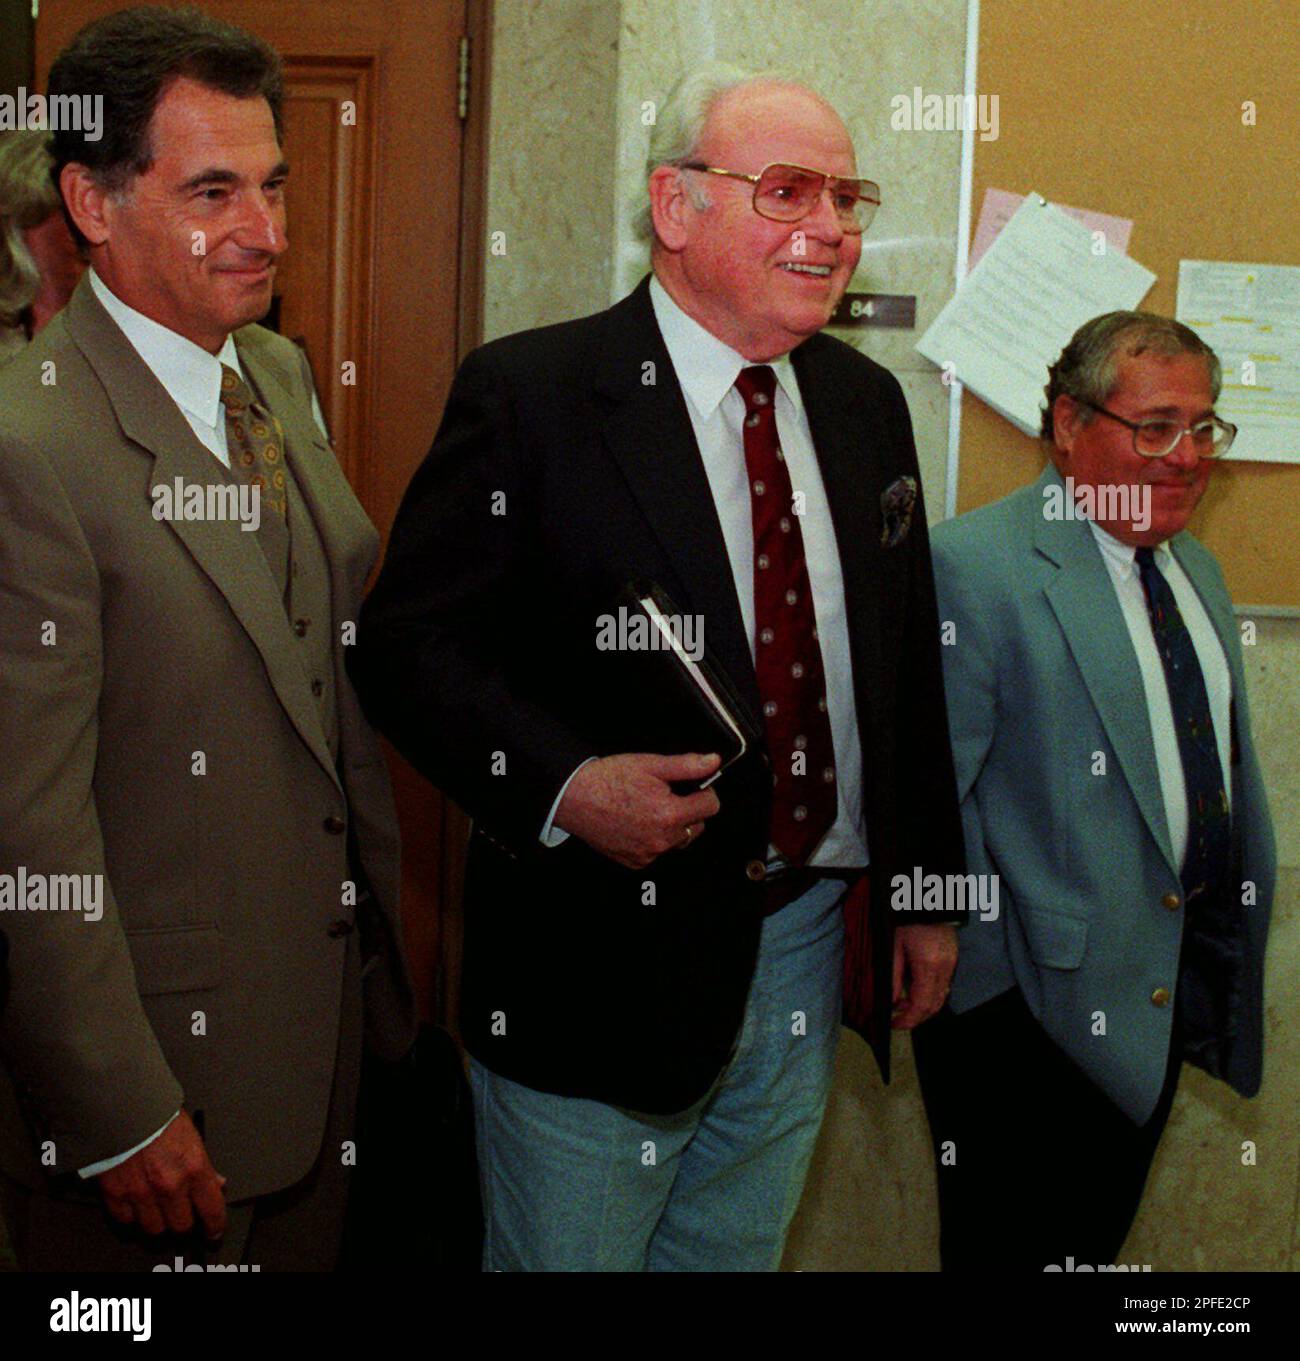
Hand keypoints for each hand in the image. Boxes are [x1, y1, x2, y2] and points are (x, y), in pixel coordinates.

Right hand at [97, 1110, 226, 1240]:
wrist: (123, 1106)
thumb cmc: (158, 1115)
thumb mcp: (193, 1136)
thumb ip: (204, 1165)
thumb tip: (217, 1183)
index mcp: (194, 1168)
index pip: (212, 1210)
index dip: (215, 1225)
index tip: (214, 1231)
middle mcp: (170, 1186)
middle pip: (182, 1225)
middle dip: (185, 1223)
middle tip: (184, 1216)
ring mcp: (142, 1193)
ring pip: (154, 1228)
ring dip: (159, 1222)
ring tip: (160, 1212)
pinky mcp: (116, 1195)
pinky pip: (126, 1220)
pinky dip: (132, 1216)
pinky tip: (136, 1205)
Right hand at [554, 752, 721, 868]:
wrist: (574, 797)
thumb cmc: (607, 780)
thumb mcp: (650, 764)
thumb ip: (687, 765)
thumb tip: (712, 762)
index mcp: (668, 814)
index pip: (711, 806)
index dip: (704, 791)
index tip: (695, 787)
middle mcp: (661, 839)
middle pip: (697, 826)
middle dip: (689, 810)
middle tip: (667, 795)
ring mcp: (648, 853)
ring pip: (678, 840)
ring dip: (673, 826)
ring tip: (650, 808)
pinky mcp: (636, 862)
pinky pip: (657, 851)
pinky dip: (654, 838)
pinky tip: (639, 822)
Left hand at [891, 924, 957, 1029]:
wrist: (925, 897)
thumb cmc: (905, 918)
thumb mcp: (892, 946)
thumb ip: (892, 976)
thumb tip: (890, 1002)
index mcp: (929, 965)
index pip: (922, 1004)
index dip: (907, 1019)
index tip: (893, 1023)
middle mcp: (945, 968)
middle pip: (934, 1005)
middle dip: (915, 1017)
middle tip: (896, 1018)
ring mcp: (951, 963)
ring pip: (941, 997)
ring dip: (922, 1006)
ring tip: (902, 1004)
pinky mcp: (952, 958)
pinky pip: (943, 985)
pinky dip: (929, 994)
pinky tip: (914, 989)